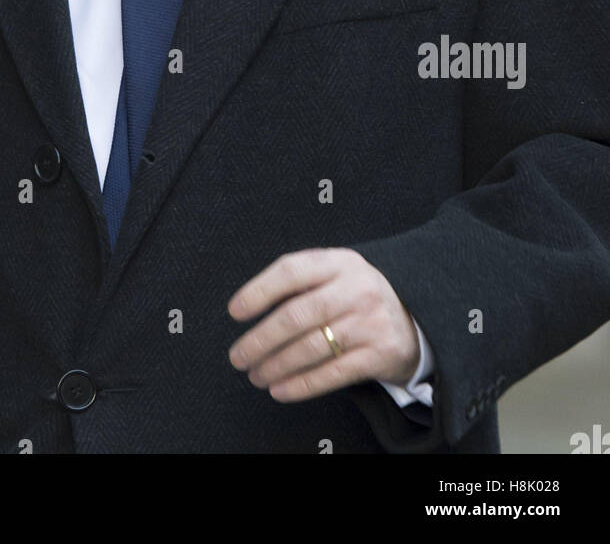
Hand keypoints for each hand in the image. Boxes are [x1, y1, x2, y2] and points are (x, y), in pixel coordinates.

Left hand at [227, 247, 420, 400]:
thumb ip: (303, 280)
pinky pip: (332, 374)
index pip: (291, 270)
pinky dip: (301, 385)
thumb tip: (250, 305)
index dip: (259, 290)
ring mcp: (369, 322)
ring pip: (311, 347)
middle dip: (261, 339)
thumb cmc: (358, 294)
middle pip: (297, 314)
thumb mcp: (338, 272)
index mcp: (340, 261)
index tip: (234, 312)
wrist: (416, 317)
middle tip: (238, 356)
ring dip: (276, 365)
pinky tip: (280, 390)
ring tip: (255, 375)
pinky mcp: (380, 354)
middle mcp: (356, 288)